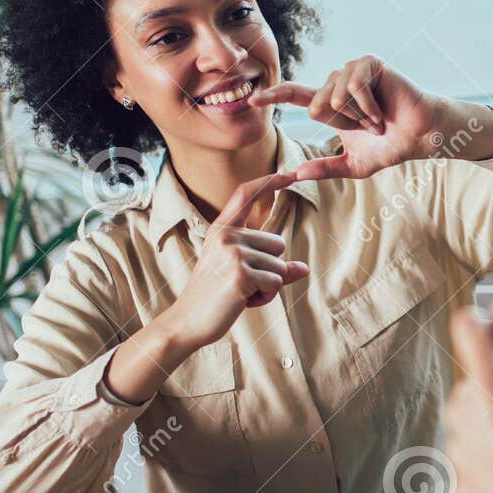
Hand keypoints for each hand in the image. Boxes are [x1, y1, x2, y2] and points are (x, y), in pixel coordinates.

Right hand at [160, 169, 311, 350]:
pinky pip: (276, 283)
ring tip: (241, 292)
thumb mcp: (241, 274)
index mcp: (221, 229)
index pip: (246, 195)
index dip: (270, 182)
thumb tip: (303, 268)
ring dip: (268, 286)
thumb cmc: (215, 296)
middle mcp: (226, 235)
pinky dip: (266, 297)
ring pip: (280, 266)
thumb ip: (271, 268)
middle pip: (278, 243)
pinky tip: (243, 300)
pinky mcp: (241, 273)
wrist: (189, 320)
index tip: (291, 172)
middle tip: (241, 283)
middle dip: (270, 269)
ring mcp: (233, 253)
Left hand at [249, 56, 492, 181]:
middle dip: (343, 124)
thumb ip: (325, 169)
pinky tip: (381, 110)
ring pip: (333, 96)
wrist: (419, 136)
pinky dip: (368, 106)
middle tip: (368, 128)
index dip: (274, 96)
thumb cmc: (390, 147)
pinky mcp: (368, 64)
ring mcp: (353, 71)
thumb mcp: (352, 165)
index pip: (297, 95)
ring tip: (377, 119)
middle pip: (316, 104)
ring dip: (358, 117)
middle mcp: (338, 83)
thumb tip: (295, 175)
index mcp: (331, 103)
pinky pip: (352, 86)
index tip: (254, 99)